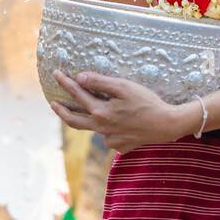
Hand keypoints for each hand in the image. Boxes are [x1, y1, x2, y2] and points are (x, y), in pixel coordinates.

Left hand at [48, 70, 193, 152]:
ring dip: (88, 119)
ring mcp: (110, 140)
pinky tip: (120, 122)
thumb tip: (79, 78)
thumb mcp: (124, 87)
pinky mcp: (120, 146)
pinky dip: (109, 128)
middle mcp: (101, 129)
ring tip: (89, 110)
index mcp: (100, 112)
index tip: (56, 74)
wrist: (166, 125)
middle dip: (61, 110)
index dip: (65, 82)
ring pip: (94, 128)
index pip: (77, 94)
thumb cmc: (147, 102)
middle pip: (74, 120)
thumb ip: (100, 82)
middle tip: (53, 103)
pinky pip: (109, 136)